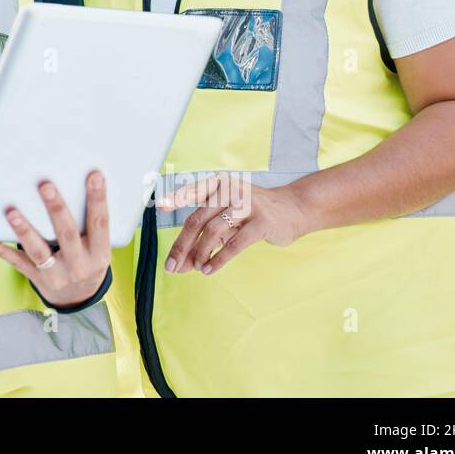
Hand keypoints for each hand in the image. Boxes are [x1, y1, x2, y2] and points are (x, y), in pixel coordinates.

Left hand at [0, 171, 110, 308]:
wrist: (77, 300)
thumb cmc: (88, 261)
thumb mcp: (99, 248)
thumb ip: (91, 223)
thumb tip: (79, 182)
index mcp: (99, 254)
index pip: (100, 223)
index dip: (98, 200)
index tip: (94, 175)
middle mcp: (79, 266)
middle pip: (67, 234)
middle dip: (56, 209)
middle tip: (46, 186)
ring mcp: (57, 275)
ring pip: (39, 251)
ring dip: (24, 231)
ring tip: (12, 212)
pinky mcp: (37, 279)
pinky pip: (17, 263)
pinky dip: (1, 251)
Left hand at [158, 171, 310, 275]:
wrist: (294, 209)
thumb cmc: (253, 212)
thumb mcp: (228, 215)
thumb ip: (205, 234)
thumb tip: (181, 262)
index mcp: (219, 184)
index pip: (193, 191)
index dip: (175, 198)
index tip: (160, 206)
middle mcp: (231, 190)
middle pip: (197, 219)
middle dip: (182, 245)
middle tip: (171, 265)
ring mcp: (247, 204)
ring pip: (213, 231)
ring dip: (200, 253)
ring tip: (195, 268)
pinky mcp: (262, 222)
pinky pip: (235, 243)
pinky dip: (219, 259)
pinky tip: (209, 269)